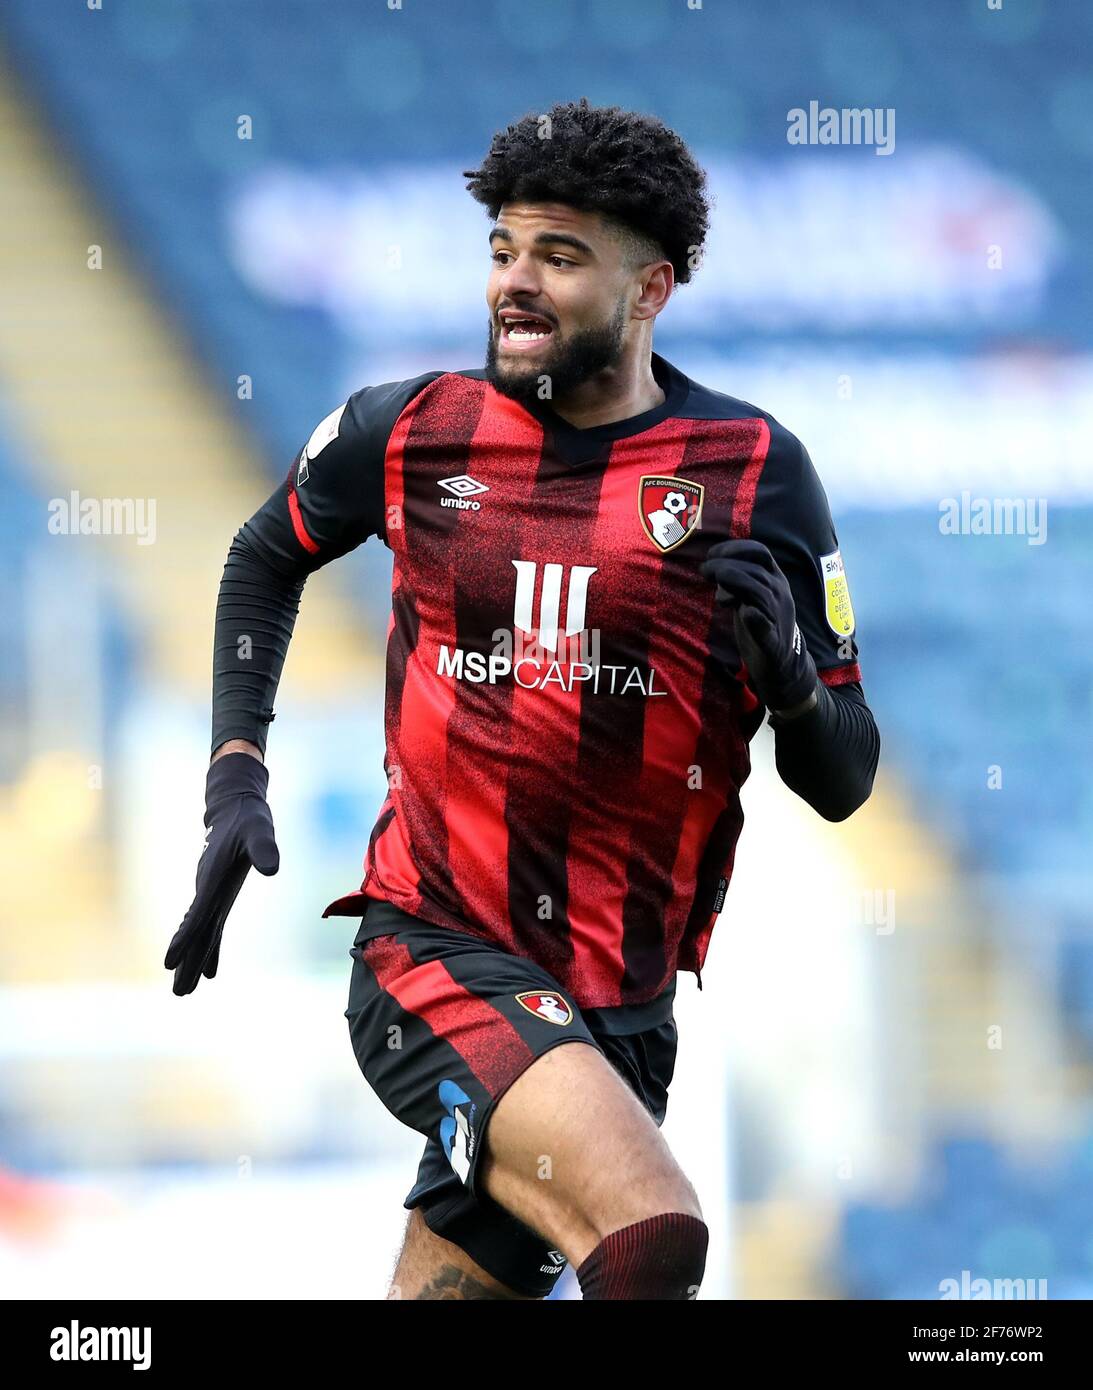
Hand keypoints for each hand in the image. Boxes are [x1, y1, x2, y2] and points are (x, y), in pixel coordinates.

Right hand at [165, 752, 278, 995]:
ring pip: (200, 934)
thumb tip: (271, 869)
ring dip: (193, 961)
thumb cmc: (249, 819)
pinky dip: (208, 948)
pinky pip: (210, 927)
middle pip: (194, 933)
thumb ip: (264, 848)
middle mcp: (207, 891)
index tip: (169, 962)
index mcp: (211, 879)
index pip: (196, 915)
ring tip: (184, 991)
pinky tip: (207, 971)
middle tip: (178, 994)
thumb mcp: (260, 830)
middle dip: (186, 962)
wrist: (236, 809)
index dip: (183, 939)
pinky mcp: (219, 896)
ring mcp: (211, 895)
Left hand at [701, 539, 816, 712]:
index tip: (711, 554)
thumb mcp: (749, 596)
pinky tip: (746, 613)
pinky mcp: (771, 641)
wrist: (782, 663)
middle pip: (755, 570)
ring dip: (735, 583)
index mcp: (775, 580)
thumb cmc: (762, 624)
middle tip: (704, 570)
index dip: (734, 549)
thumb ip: (735, 582)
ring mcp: (777, 616)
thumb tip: (713, 570)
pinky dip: (755, 618)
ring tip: (714, 584)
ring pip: (760, 592)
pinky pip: (765, 626)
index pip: (759, 552)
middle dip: (726, 566)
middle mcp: (779, 594)